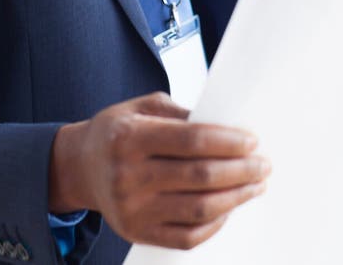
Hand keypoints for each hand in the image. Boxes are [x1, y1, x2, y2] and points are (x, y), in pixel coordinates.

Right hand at [49, 92, 269, 249]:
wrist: (80, 167)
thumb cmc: (117, 131)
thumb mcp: (141, 107)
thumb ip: (179, 115)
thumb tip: (224, 128)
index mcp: (130, 136)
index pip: (191, 140)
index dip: (227, 141)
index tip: (252, 140)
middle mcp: (128, 175)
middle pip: (199, 176)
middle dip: (240, 170)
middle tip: (263, 164)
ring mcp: (132, 208)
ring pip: (198, 209)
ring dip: (235, 198)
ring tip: (255, 185)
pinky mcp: (136, 233)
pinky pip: (186, 236)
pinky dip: (215, 223)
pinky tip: (229, 207)